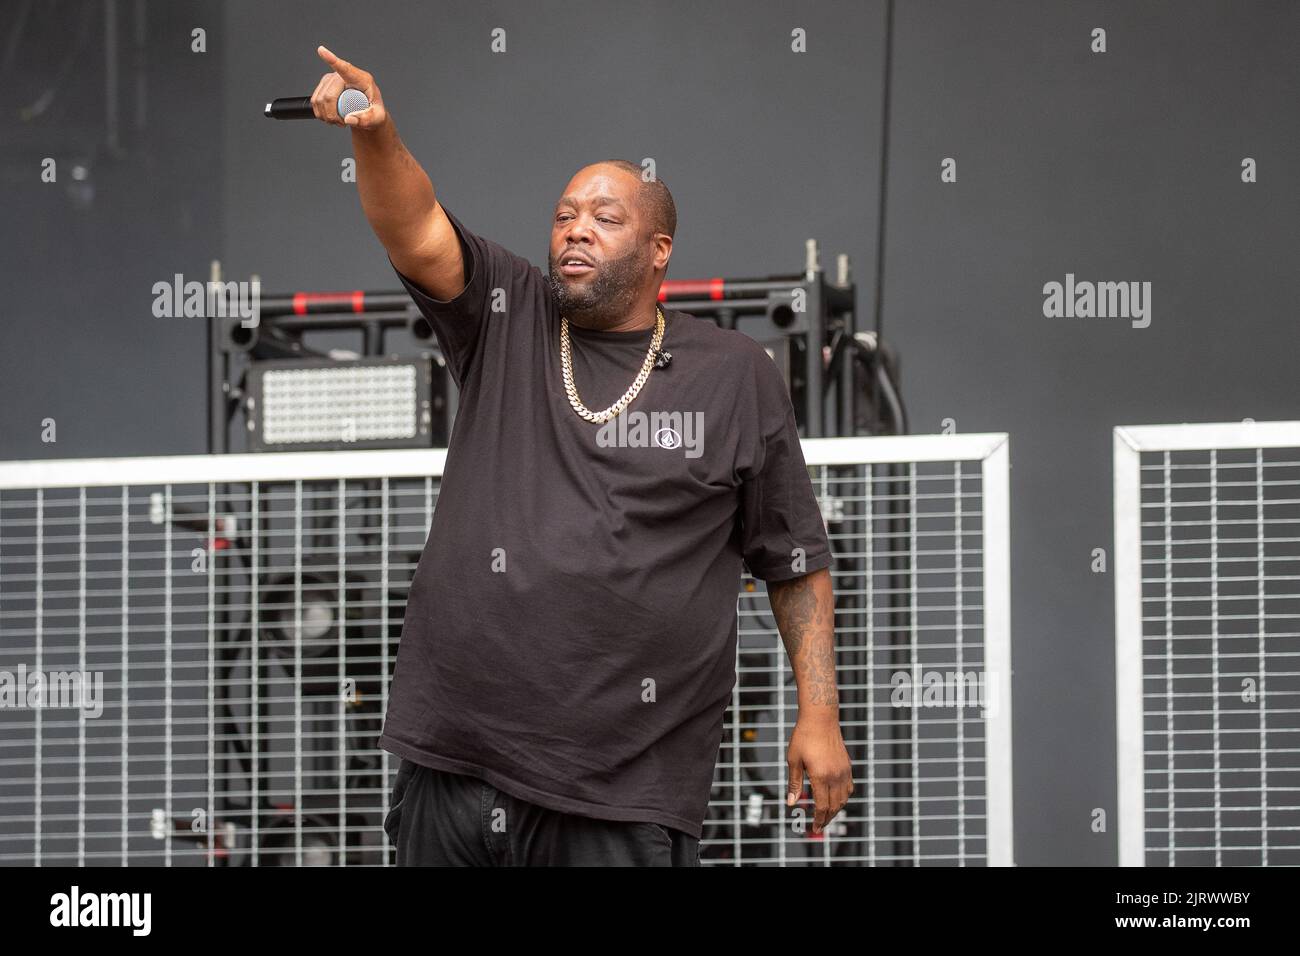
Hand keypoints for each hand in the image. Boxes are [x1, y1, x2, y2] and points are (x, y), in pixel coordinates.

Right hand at [312, 45, 388, 129]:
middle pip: (329, 95)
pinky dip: (321, 113)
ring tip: (339, 120)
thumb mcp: (377, 119)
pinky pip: (315, 101)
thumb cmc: (375, 113)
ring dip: (327, 116)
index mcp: (362, 79)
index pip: (345, 69)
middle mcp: (345, 75)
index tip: (321, 50)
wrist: (369, 113)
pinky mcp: (325, 84)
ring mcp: (332, 78)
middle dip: (332, 114)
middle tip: (343, 123)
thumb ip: (366, 120)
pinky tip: (332, 117)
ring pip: (319, 99)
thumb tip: (348, 119)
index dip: (332, 60)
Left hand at [786, 714, 853, 833]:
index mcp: (820, 776)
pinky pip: (849, 788)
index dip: (818, 820)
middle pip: (834, 806)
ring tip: (826, 816)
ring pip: (843, 799)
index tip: (814, 828)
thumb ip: (794, 784)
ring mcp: (844, 771)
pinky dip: (843, 798)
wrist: (821, 718)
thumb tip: (791, 803)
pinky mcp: (847, 766)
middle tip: (819, 826)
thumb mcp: (793, 760)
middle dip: (827, 819)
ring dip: (836, 810)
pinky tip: (836, 799)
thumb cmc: (804, 736)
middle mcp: (835, 776)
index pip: (822, 807)